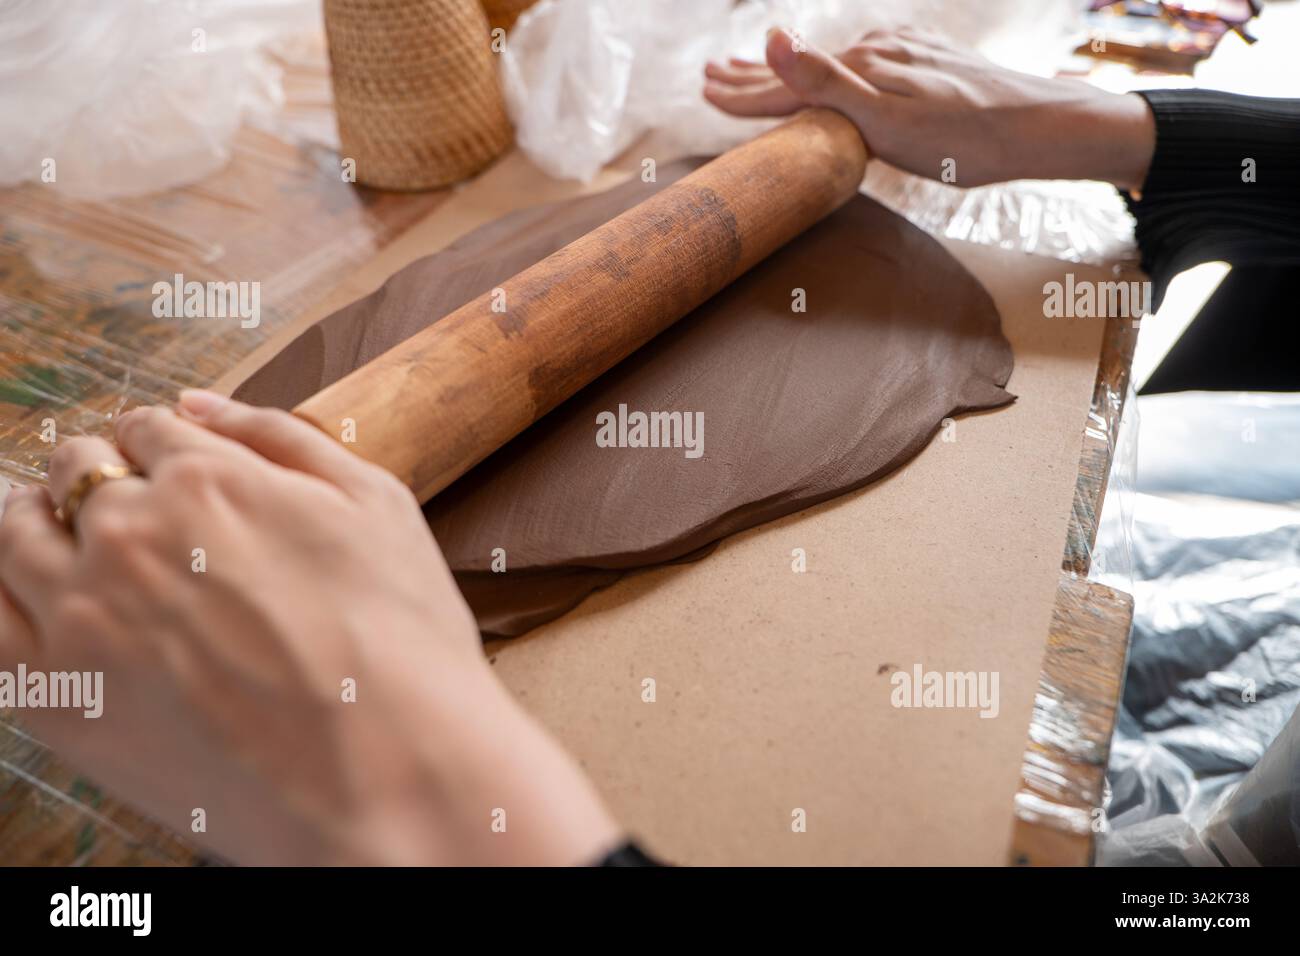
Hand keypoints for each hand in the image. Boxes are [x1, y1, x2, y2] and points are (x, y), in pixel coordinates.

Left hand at [0, 391, 620, 864]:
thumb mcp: (378, 504)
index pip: (147, 427)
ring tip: (74, 548)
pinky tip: (40, 604)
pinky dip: (4, 595)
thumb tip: (198, 403)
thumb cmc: (401, 641)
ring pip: (12, 534)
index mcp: (207, 478)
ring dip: (38, 522)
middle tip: (129, 509)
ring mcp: (81, 617)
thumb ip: (281, 436)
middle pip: (73, 470)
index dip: (160, 442)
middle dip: (98, 474)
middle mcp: (129, 534)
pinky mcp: (58, 698)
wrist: (391, 776)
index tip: (170, 468)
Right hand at [705, 26, 1154, 190]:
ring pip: (831, 62)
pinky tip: (833, 67)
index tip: (705, 92)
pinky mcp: (926, 60)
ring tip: (760, 64)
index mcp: (861, 70)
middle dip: (754, 73)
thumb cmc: (964, 141)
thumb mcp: (887, 121)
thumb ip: (827, 83)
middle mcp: (878, 52)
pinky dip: (830, 68)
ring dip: (788, 69)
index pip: (786, 84)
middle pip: (801, 66)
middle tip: (711, 74)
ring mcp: (904, 53)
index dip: (743, 92)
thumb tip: (773, 37)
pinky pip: (862, 61)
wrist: (1040, 127)